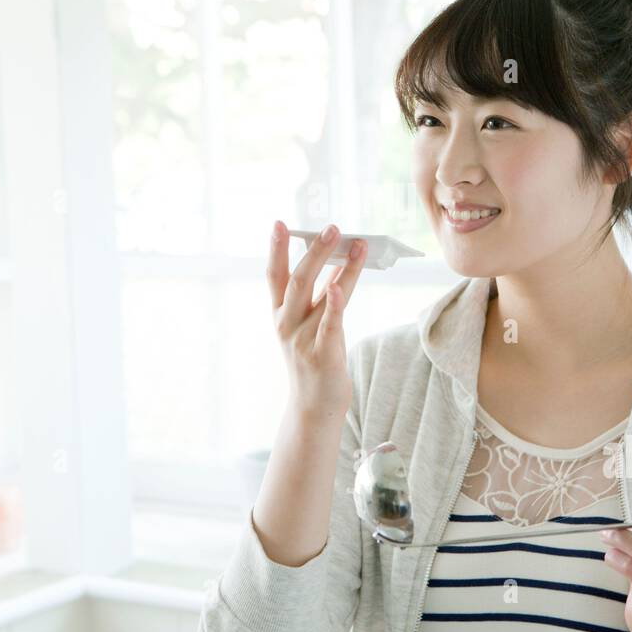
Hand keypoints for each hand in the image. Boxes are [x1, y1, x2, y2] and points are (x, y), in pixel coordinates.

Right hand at [267, 220, 367, 419]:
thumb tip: (341, 257)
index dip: (276, 249)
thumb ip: (323, 294)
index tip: (279, 223)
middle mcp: (286, 324)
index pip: (275, 276)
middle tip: (332, 227)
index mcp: (280, 314)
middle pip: (298, 280)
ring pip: (322, 296)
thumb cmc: (316, 358)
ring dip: (341, 268)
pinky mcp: (322, 355)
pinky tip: (341, 287)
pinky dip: (336, 304)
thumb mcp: (312, 324)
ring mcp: (303, 340)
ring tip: (356, 244)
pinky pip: (330, 324)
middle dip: (315, 251)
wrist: (314, 407)